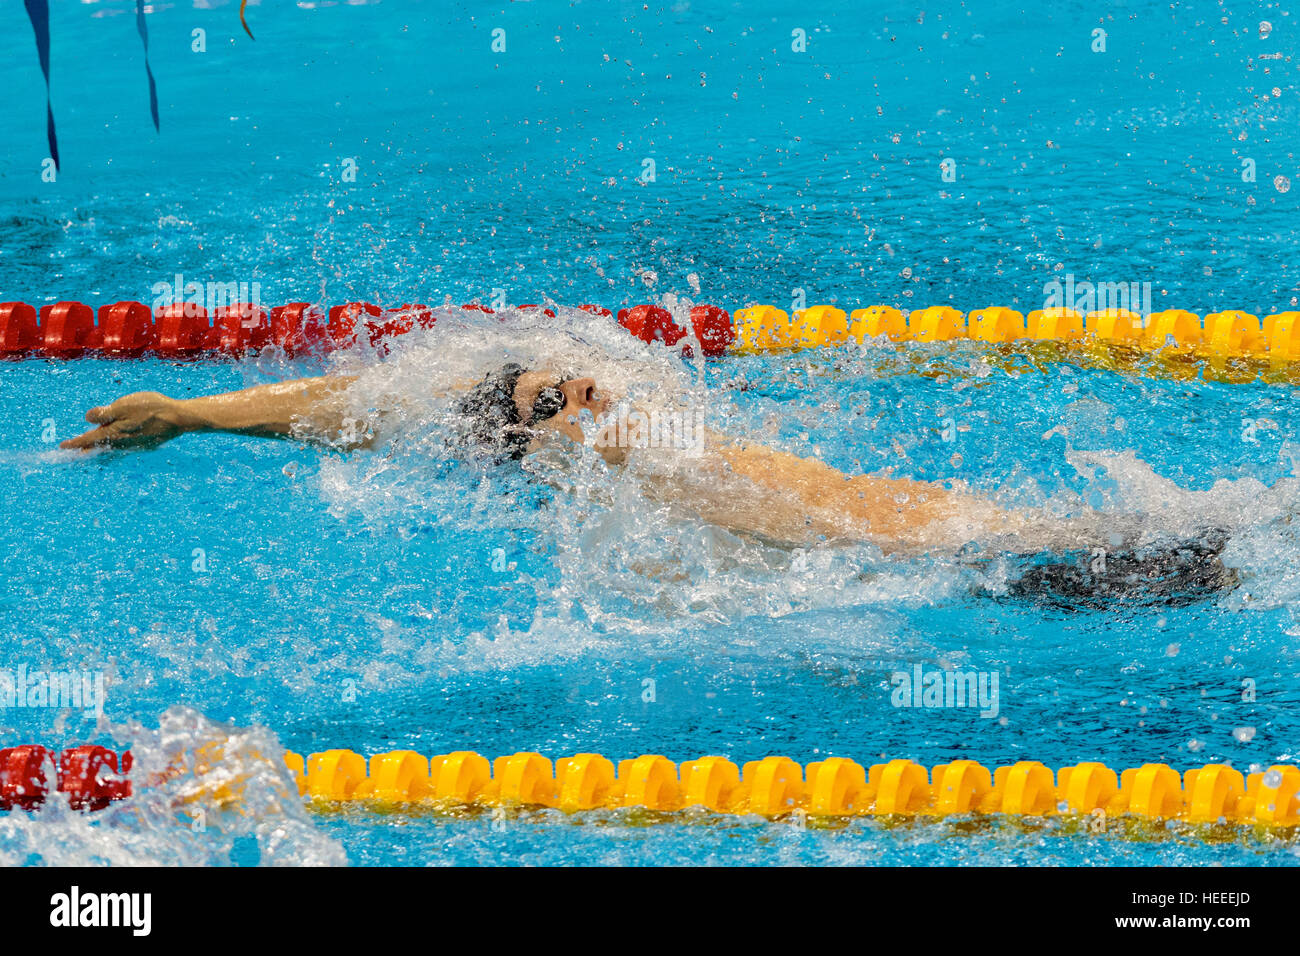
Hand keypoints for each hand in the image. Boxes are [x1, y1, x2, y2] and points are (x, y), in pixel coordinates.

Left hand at [60, 391, 187, 451]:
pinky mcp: (146, 444)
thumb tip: (88, 419)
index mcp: (114, 433)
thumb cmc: (151, 408)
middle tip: (77, 453)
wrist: (179, 418)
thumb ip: (104, 413)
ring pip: (113, 449)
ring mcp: (135, 445)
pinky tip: (120, 446)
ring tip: (94, 451)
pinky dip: (117, 449)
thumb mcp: (124, 405)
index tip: (63, 447)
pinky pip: (126, 448)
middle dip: (88, 450)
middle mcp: (122, 443)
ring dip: (102, 451)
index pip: (89, 439)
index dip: (75, 442)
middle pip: (100, 448)